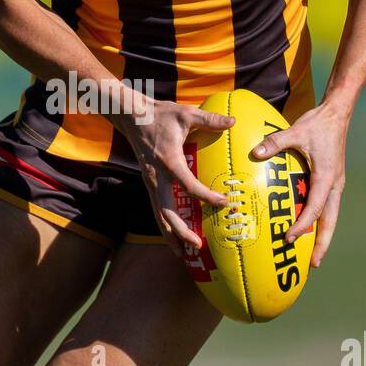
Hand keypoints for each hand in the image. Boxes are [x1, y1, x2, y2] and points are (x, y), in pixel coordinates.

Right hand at [117, 98, 235, 255]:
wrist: (131, 116)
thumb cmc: (161, 114)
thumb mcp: (186, 113)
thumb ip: (209, 119)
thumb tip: (233, 121)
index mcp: (168, 161)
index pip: (188, 185)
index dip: (206, 196)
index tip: (224, 202)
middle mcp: (156, 177)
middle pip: (166, 211)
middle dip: (181, 230)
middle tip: (198, 245)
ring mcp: (150, 182)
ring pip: (158, 214)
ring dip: (170, 234)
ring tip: (183, 253)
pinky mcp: (149, 183)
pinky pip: (157, 208)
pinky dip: (165, 224)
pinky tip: (175, 236)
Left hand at [251, 99, 350, 267]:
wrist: (337, 114)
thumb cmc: (317, 124)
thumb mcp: (295, 131)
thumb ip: (274, 142)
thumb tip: (255, 153)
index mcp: (326, 177)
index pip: (314, 208)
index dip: (301, 225)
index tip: (288, 238)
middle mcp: (334, 184)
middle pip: (329, 221)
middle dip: (321, 243)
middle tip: (313, 264)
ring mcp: (335, 184)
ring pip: (331, 216)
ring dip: (322, 235)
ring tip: (313, 256)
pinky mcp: (333, 180)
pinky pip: (327, 207)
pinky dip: (320, 221)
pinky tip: (309, 229)